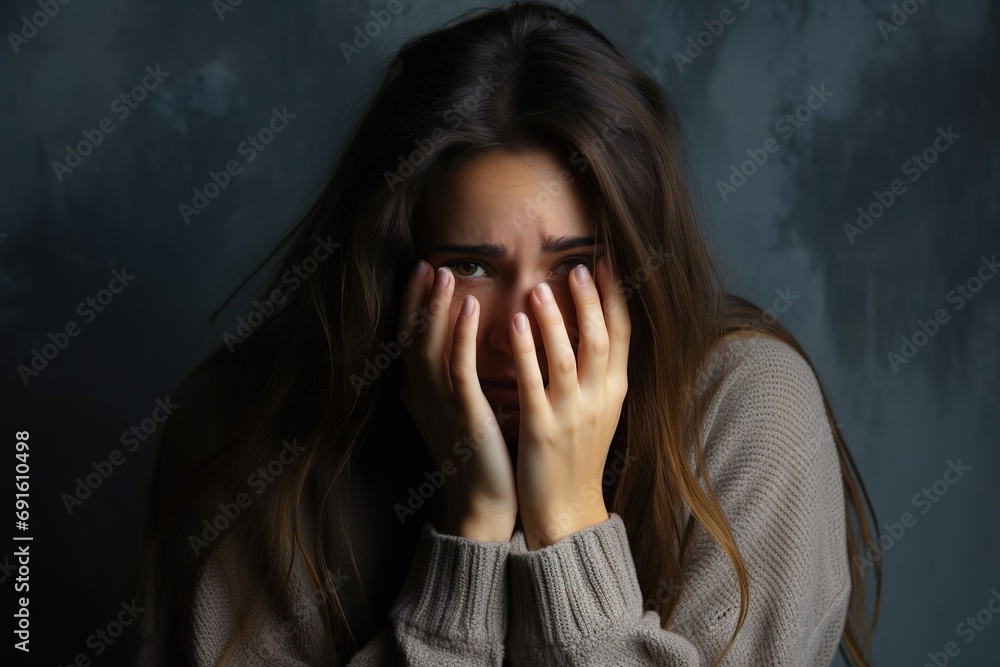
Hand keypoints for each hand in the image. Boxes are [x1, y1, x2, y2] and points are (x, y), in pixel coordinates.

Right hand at [397, 260, 517, 541]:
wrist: (486, 507)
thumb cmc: (483, 459)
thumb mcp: (464, 412)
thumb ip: (459, 382)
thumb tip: (468, 352)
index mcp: (421, 396)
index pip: (410, 341)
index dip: (414, 305)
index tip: (423, 271)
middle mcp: (422, 397)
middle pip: (411, 337)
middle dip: (418, 299)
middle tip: (425, 263)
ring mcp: (440, 406)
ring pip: (429, 346)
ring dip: (435, 308)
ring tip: (443, 273)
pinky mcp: (463, 415)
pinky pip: (458, 368)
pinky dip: (460, 334)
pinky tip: (470, 306)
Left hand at [511, 256, 630, 549]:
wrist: (567, 512)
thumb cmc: (577, 458)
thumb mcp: (600, 412)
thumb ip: (599, 372)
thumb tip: (596, 328)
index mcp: (615, 391)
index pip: (624, 333)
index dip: (616, 295)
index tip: (607, 261)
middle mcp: (600, 399)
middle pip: (602, 338)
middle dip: (592, 299)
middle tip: (579, 265)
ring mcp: (573, 415)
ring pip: (569, 357)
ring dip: (557, 319)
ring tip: (541, 287)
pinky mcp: (542, 430)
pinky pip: (534, 384)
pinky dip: (527, 352)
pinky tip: (515, 325)